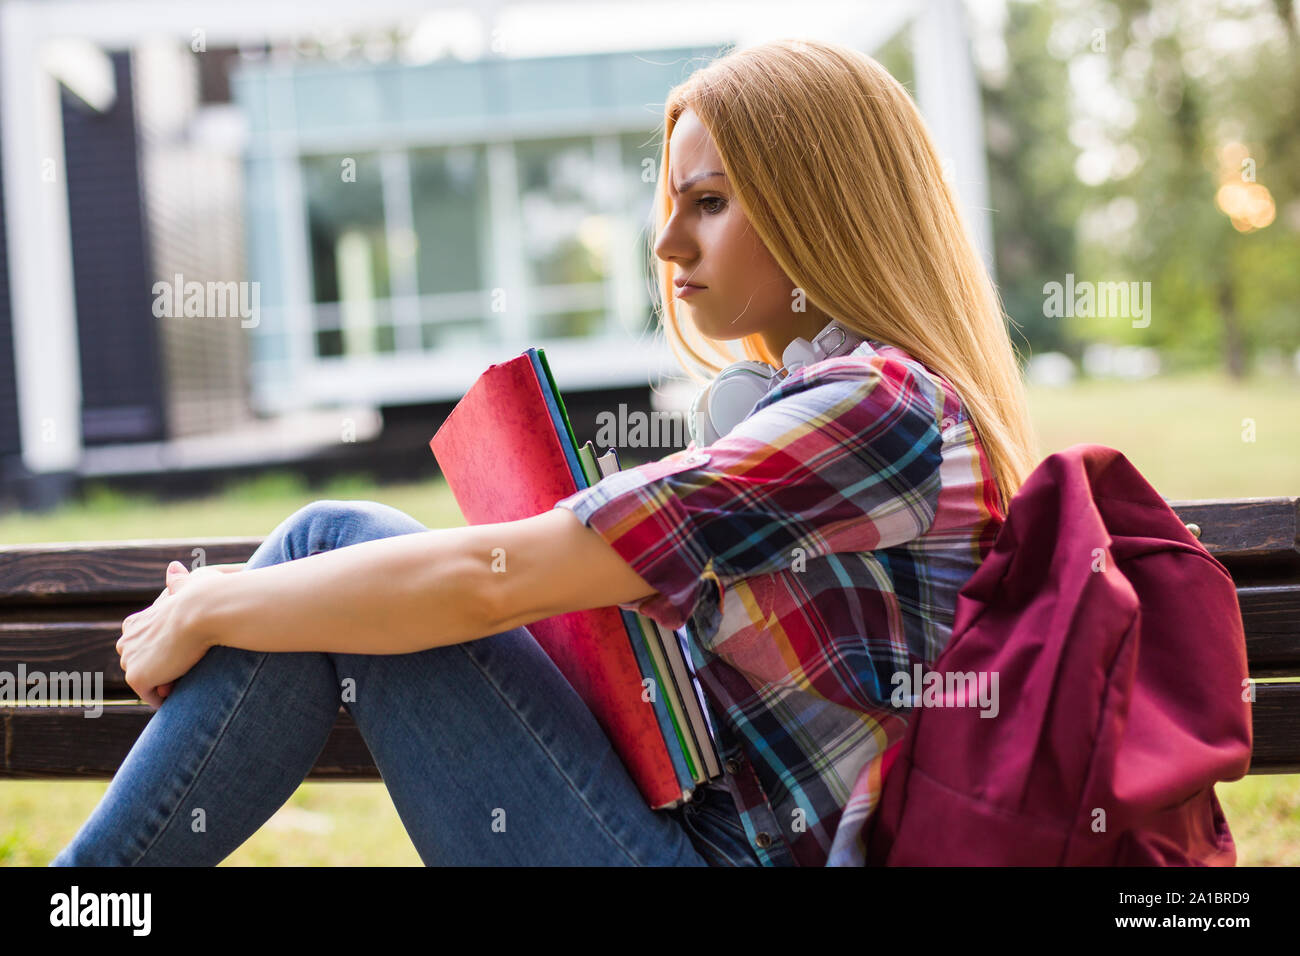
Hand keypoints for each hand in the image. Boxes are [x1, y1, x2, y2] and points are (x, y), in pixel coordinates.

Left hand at [115, 561, 237, 708]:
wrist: (202, 611)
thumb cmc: (203, 597)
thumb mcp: (187, 586)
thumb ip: (178, 582)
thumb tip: (173, 566)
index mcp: (134, 624)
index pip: (147, 650)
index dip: (169, 655)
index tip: (188, 653)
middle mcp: (126, 641)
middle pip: (145, 667)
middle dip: (165, 672)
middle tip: (190, 664)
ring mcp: (129, 660)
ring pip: (149, 682)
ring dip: (168, 683)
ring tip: (188, 672)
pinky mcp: (136, 676)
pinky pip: (153, 696)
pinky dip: (168, 696)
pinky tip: (184, 684)